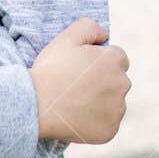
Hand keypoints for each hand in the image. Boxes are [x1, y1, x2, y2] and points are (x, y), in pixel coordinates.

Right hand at [29, 18, 129, 144]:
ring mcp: (117, 110)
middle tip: (76, 86)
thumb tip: (105, 35)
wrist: (35, 105)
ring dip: (100, 102)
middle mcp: (123, 84)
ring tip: (74, 102)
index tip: (80, 69)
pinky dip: (95, 122)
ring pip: (113, 103)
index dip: (97, 62)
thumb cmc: (50, 70)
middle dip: (102, 82)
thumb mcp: (66, 38)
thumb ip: (90, 27)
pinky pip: (107, 124)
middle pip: (117, 81)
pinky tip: (76, 117)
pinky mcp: (110, 130)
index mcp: (115, 60)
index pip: (116, 58)